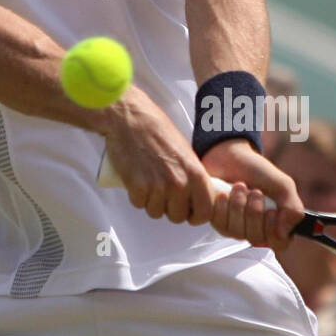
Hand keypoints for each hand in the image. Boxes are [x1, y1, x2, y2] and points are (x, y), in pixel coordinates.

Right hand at [99, 86, 218, 225]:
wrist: (131, 119)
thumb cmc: (157, 131)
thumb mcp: (186, 153)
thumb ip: (193, 176)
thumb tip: (197, 196)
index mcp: (196, 174)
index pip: (205, 212)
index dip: (195, 215)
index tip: (188, 211)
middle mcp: (180, 183)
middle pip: (178, 217)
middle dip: (170, 208)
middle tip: (162, 192)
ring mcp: (159, 187)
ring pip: (157, 212)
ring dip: (151, 202)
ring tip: (149, 182)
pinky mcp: (138, 187)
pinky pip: (139, 205)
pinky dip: (136, 196)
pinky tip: (137, 180)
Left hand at [201, 139, 304, 253]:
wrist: (230, 155)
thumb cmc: (258, 170)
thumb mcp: (282, 185)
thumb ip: (292, 208)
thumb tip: (285, 233)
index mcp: (276, 222)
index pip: (280, 243)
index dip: (275, 231)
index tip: (271, 211)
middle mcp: (256, 228)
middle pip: (257, 238)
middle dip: (255, 213)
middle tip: (256, 192)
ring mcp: (236, 227)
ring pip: (238, 232)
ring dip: (239, 206)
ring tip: (240, 186)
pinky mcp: (218, 222)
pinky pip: (221, 225)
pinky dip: (223, 207)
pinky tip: (224, 193)